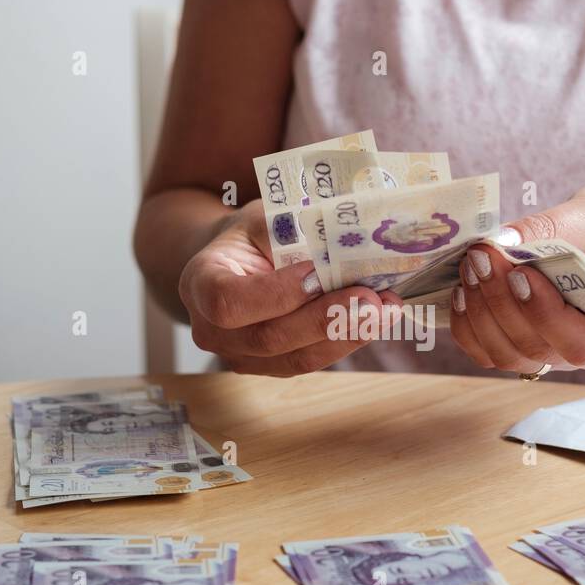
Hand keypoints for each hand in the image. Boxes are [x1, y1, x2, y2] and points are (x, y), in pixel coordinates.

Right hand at [179, 201, 401, 375]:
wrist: (238, 261)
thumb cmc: (251, 236)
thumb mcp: (263, 218)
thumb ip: (291, 232)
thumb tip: (345, 245)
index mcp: (200, 283)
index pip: (230, 302)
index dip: (276, 293)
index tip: (316, 273)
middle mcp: (212, 329)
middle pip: (268, 338)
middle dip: (325, 319)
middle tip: (371, 298)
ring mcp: (239, 355)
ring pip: (295, 358)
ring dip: (346, 335)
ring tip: (384, 309)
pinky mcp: (270, 367)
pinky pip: (308, 361)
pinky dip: (345, 341)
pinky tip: (375, 320)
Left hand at [450, 178, 584, 373]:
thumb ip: (556, 228)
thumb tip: (502, 241)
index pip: (582, 344)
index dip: (543, 314)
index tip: (518, 271)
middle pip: (538, 349)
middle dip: (500, 302)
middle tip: (480, 256)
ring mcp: (563, 352)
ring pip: (510, 355)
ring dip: (481, 313)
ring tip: (472, 266)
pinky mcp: (536, 343)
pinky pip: (494, 351)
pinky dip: (472, 325)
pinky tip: (465, 290)